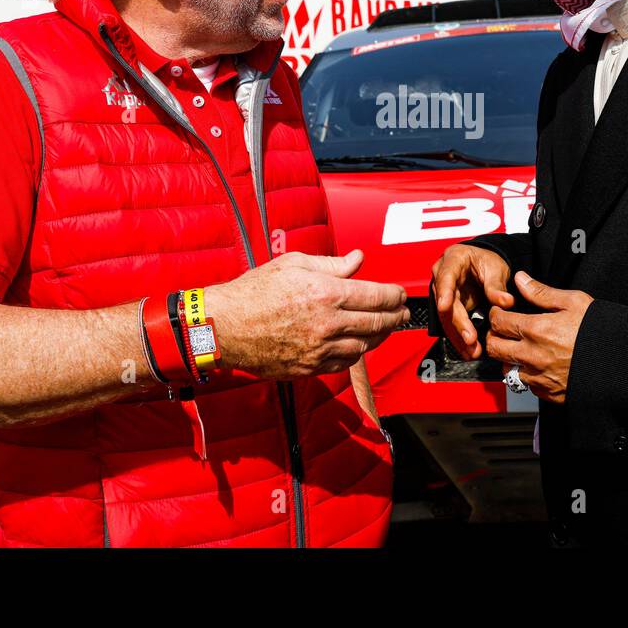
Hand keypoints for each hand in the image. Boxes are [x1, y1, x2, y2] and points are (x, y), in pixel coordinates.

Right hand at [204, 249, 408, 378]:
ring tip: (386, 328)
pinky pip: (344, 363)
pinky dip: (356, 353)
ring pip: (365, 346)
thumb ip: (332, 264)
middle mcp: (328, 323)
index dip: (395, 295)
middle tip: (403, 313)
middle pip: (378, 322)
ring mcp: (319, 349)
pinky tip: (359, 344)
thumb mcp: (294, 263)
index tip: (401, 294)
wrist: (224, 326)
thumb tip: (358, 260)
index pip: (377, 296)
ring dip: (380, 336)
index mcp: (326, 293)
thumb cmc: (255, 291)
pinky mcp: (309, 367)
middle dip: (396, 317)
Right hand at [431, 244, 514, 359]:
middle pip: (446, 303)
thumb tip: (506, 302)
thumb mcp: (496, 268)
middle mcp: (442, 276)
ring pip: (446, 318)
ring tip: (471, 351)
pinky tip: (468, 351)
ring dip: (458, 336)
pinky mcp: (447, 308)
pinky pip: (451, 325)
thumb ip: (497, 286)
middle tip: (470, 340)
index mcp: (453, 260)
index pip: (446, 276)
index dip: (445, 292)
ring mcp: (443, 293)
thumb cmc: (487, 261)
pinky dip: (460, 339)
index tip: (445, 306)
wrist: (483, 265)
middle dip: (458, 324)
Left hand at [486, 271, 591, 403]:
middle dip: (495, 336)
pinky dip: (527, 374)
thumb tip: (520, 279)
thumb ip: (541, 292)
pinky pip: (526, 384)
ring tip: (522, 348)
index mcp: (536, 330)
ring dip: (509, 358)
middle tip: (504, 330)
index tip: (501, 312)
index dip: (496, 314)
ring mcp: (539, 377)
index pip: (498, 322)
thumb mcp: (574, 302)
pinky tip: (539, 364)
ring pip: (506, 368)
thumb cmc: (600, 330)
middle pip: (494, 348)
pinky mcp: (548, 393)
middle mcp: (533, 356)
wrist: (622, 363)